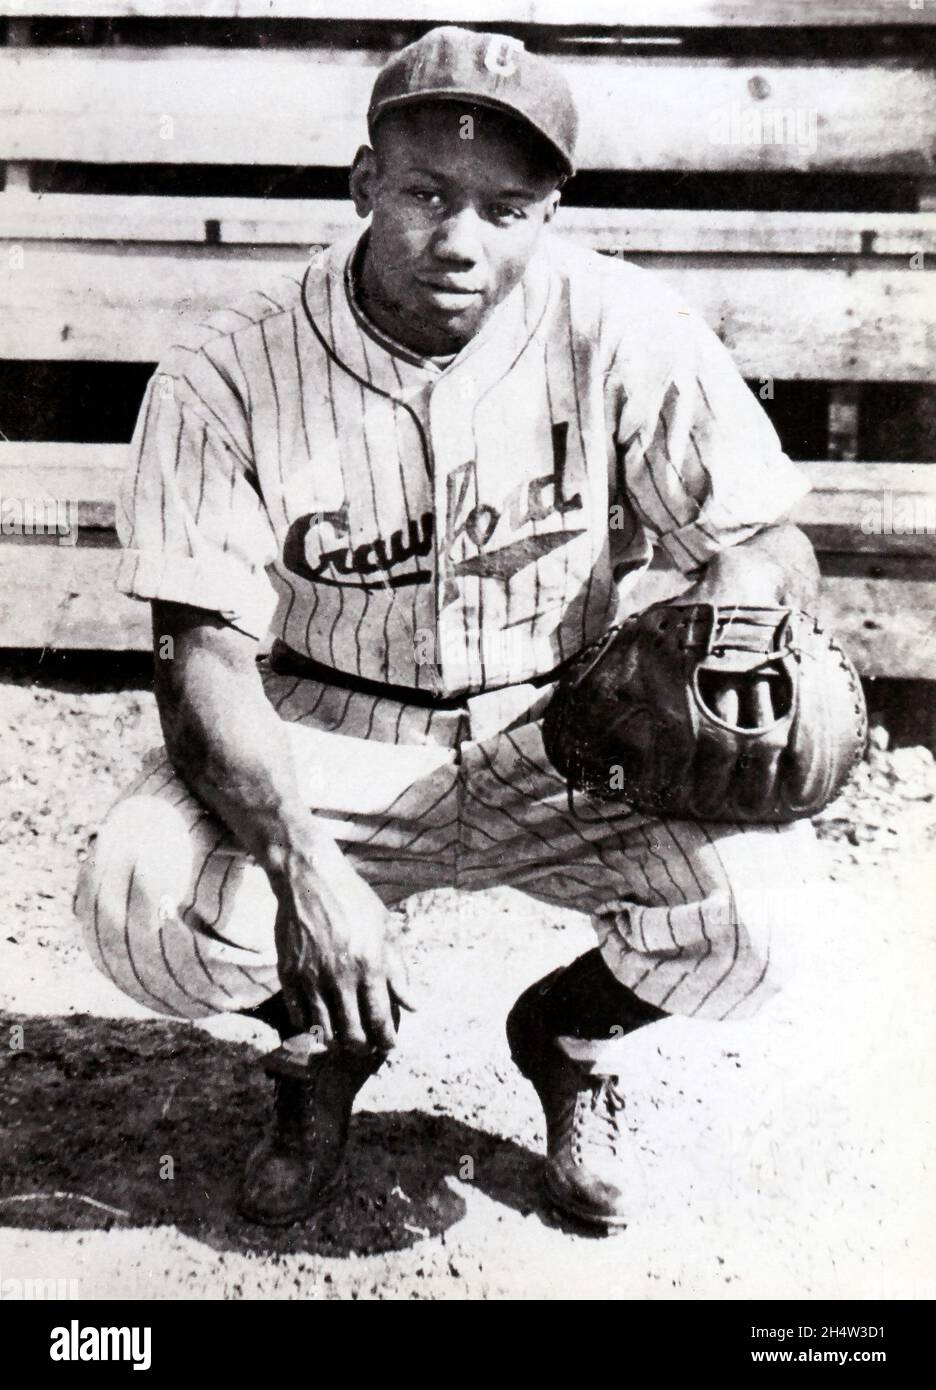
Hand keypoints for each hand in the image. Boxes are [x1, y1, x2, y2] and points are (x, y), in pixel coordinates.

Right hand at [272, 833, 415, 1051]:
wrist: (309, 878)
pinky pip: (298, 1015)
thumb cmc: (353, 901)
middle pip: (352, 1034)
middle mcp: (340, 976)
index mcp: (369, 965)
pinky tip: (320, 1020)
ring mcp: (311, 978)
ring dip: (335, 1041)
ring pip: (324, 1030)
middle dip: (362, 1047)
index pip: (379, 1019)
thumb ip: (399, 971)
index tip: (389, 1046)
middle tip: (366, 1045)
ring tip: (343, 1037)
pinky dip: (310, 1025)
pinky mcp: (288, 974)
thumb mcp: (385, 929)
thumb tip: (413, 1005)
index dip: (386, 1041)